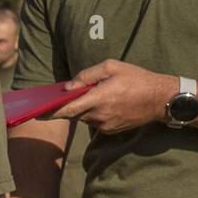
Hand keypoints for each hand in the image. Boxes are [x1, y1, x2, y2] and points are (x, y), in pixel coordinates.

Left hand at [57, 60, 175, 133]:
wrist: (162, 99)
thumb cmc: (137, 78)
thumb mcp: (112, 67)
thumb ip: (87, 75)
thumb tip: (68, 87)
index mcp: (99, 99)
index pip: (67, 109)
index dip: (49, 111)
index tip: (36, 112)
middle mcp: (100, 116)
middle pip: (73, 113)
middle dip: (66, 105)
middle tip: (58, 97)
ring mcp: (106, 125)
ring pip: (84, 117)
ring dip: (82, 107)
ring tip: (90, 94)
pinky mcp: (111, 130)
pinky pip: (94, 121)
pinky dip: (93, 112)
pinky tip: (102, 102)